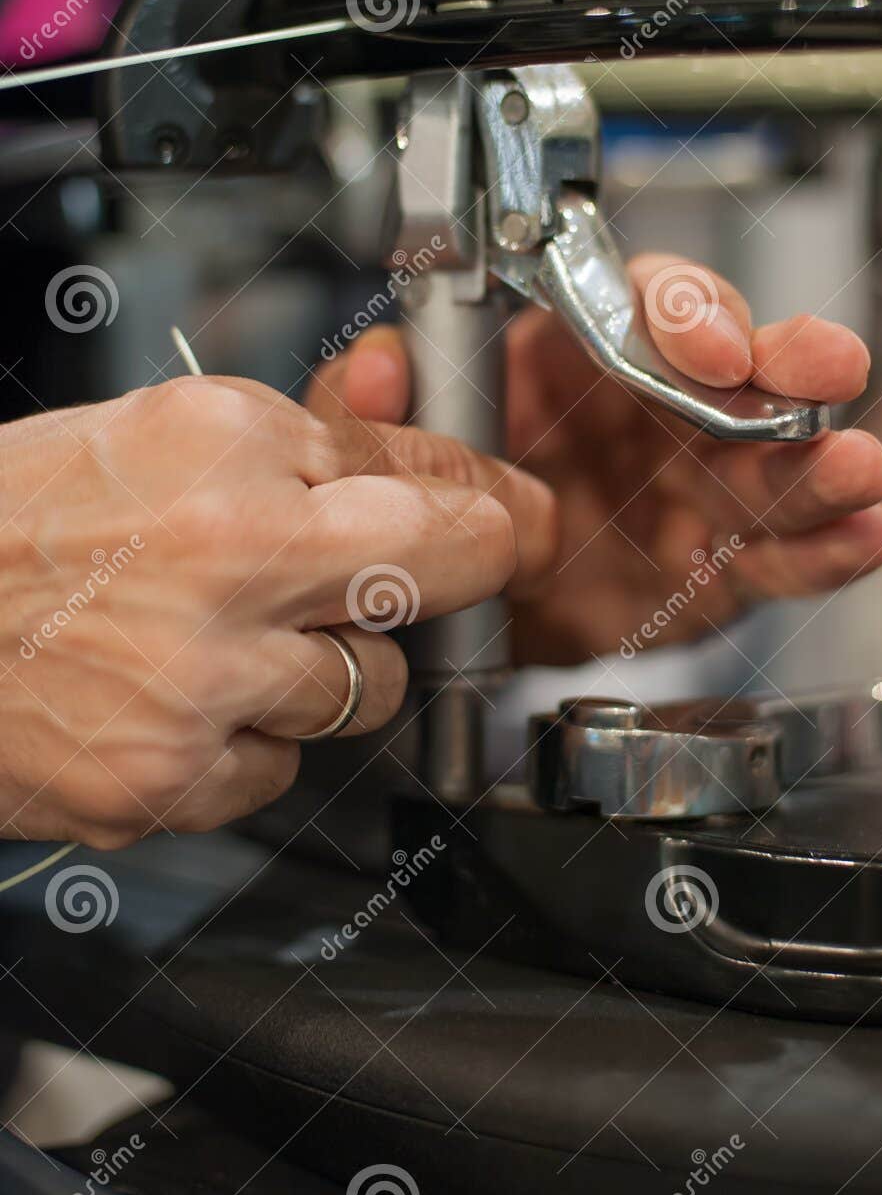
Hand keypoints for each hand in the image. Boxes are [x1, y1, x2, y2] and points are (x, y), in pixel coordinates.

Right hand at [0, 377, 554, 844]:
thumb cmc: (12, 520)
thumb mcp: (168, 428)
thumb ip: (317, 433)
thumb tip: (413, 408)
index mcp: (231, 455)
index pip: (441, 496)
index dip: (498, 515)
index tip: (519, 525)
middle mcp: (230, 568)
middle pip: (427, 601)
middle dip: (418, 589)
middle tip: (354, 579)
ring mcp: (202, 689)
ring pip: (364, 698)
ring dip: (325, 671)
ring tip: (220, 634)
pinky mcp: (168, 786)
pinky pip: (281, 771)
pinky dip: (250, 740)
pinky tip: (177, 697)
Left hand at [312, 254, 881, 664]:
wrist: (478, 611)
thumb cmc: (459, 501)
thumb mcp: (399, 451)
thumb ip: (378, 410)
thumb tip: (377, 368)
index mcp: (574, 355)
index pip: (637, 305)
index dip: (682, 313)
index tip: (705, 347)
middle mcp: (650, 409)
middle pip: (735, 367)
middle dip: (785, 362)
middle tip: (819, 369)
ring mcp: (693, 486)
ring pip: (771, 463)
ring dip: (820, 462)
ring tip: (856, 471)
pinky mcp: (720, 566)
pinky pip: (778, 557)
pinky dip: (823, 550)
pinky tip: (857, 536)